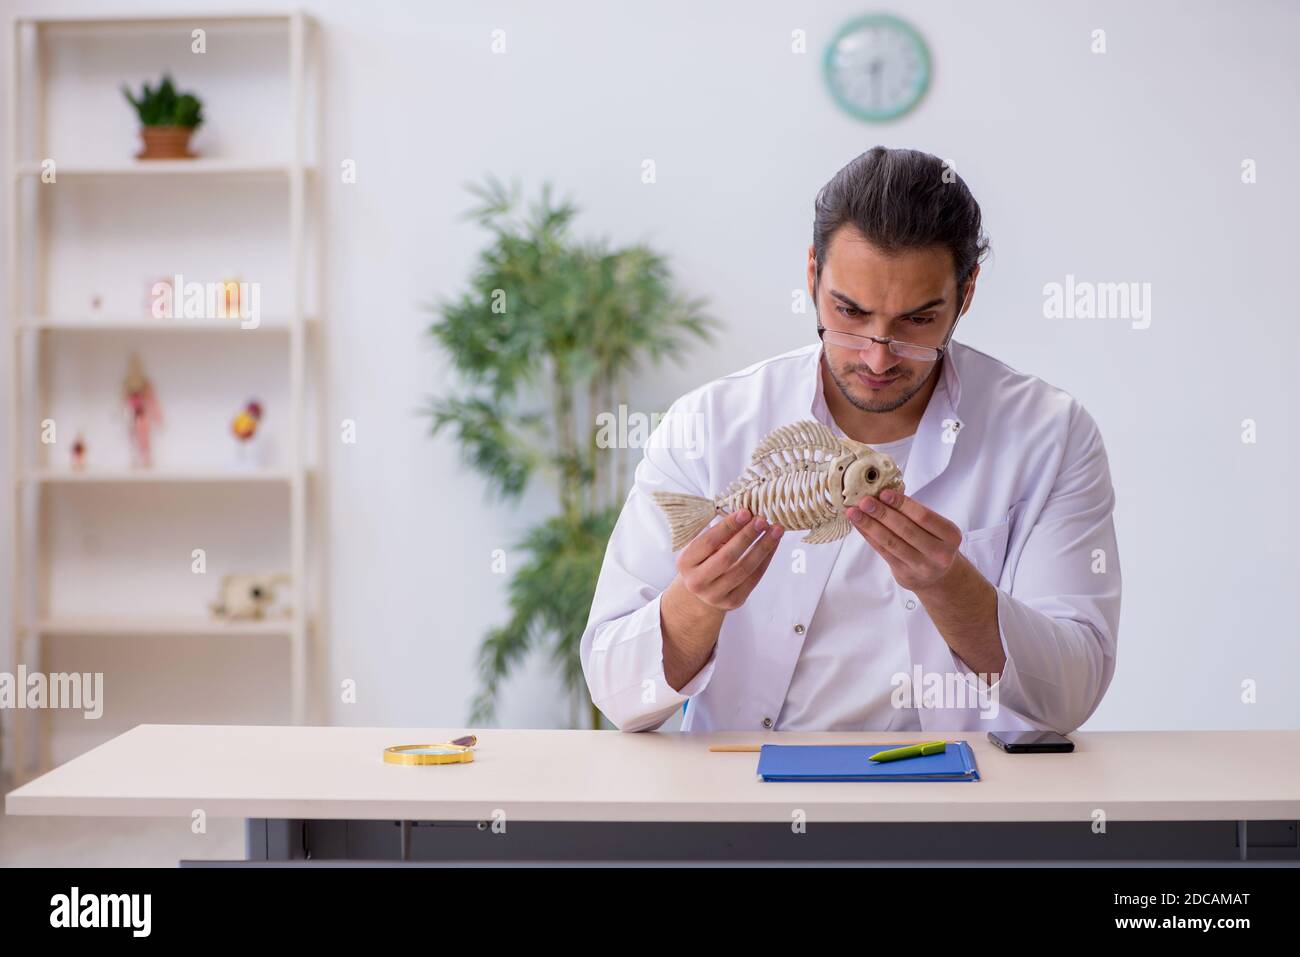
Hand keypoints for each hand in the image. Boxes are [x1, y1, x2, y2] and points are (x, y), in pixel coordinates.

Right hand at [675, 508, 783, 610]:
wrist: (701, 593)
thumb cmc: (703, 561)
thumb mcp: (702, 547)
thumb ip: (720, 533)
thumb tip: (747, 514)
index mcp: (685, 562)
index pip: (708, 542)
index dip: (728, 526)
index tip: (745, 512)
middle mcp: (697, 581)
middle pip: (727, 557)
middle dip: (747, 536)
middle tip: (762, 520)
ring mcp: (715, 595)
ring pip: (744, 569)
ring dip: (762, 547)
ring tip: (775, 531)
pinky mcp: (733, 601)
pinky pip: (754, 579)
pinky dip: (766, 559)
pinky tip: (773, 545)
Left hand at [846, 489, 963, 591]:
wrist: (938, 577)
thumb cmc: (934, 543)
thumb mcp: (936, 528)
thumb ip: (915, 513)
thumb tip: (883, 494)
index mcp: (950, 535)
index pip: (924, 516)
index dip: (902, 504)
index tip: (884, 493)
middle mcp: (939, 553)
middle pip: (906, 530)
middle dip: (882, 513)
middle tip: (864, 501)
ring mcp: (922, 566)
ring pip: (891, 542)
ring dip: (870, 525)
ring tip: (854, 513)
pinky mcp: (905, 574)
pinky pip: (883, 552)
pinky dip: (869, 537)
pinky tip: (859, 526)